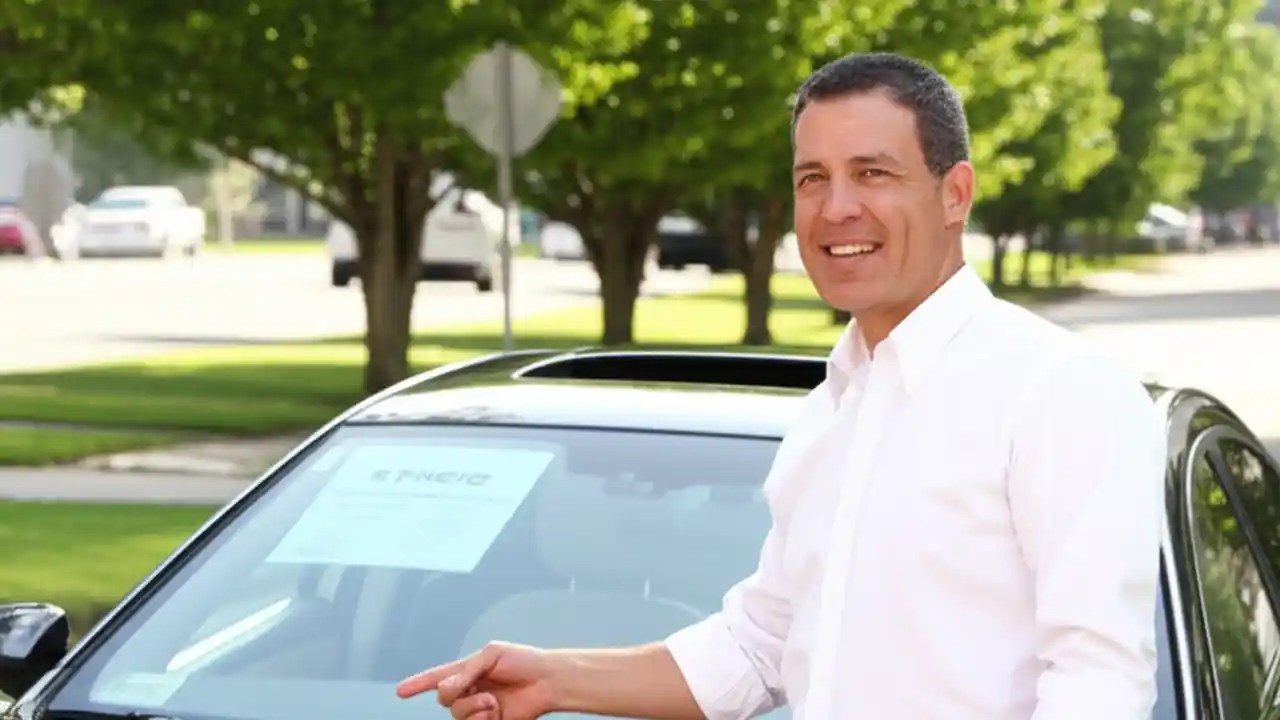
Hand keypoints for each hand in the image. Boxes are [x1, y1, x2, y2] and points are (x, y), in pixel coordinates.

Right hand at [396, 641, 557, 719]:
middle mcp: (470, 690)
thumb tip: (444, 690)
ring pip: (457, 714)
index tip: (400, 691)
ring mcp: (479, 708)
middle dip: (457, 695)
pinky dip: (482, 719)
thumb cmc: (524, 661)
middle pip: (444, 699)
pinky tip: (497, 711)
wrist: (548, 681)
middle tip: (480, 691)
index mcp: (468, 670)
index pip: (437, 676)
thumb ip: (465, 672)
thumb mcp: (491, 655)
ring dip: (473, 708)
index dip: (417, 683)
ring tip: (494, 702)